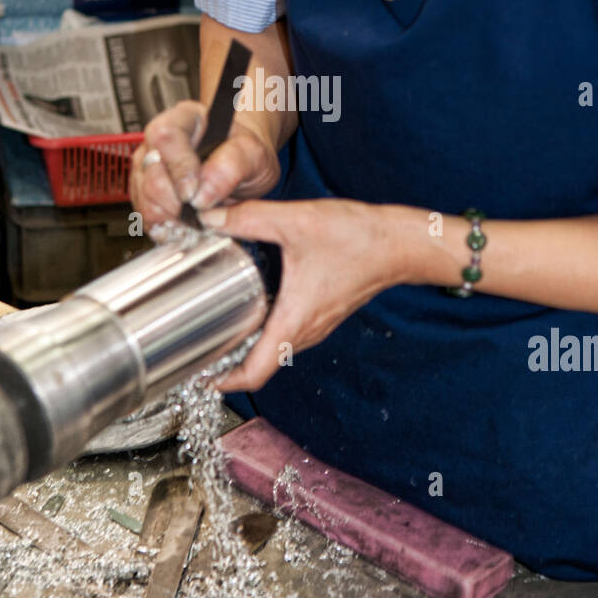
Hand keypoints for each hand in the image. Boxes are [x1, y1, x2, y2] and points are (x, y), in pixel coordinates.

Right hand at [129, 101, 280, 225]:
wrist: (242, 171)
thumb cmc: (245, 154)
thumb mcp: (253, 153)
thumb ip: (232, 165)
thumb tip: (203, 193)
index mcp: (186, 119)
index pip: (166, 136)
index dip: (178, 169)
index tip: (194, 194)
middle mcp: (160, 141)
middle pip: (149, 171)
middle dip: (174, 201)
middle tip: (200, 212)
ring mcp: (148, 167)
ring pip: (143, 196)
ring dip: (170, 216)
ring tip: (198, 218)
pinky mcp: (145, 193)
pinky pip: (145, 215)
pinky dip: (166, 226)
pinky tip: (187, 224)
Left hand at [202, 198, 405, 391]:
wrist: (401, 242)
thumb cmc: (357, 238)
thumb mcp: (295, 220)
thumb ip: (249, 217)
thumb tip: (210, 218)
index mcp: (293, 320)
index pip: (254, 373)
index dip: (222, 380)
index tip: (197, 375)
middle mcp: (306, 331)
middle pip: (260, 365)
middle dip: (226, 363)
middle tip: (197, 348)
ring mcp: (317, 325)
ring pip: (274, 349)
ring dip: (246, 347)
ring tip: (217, 328)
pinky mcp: (323, 313)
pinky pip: (287, 332)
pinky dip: (264, 330)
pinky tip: (252, 305)